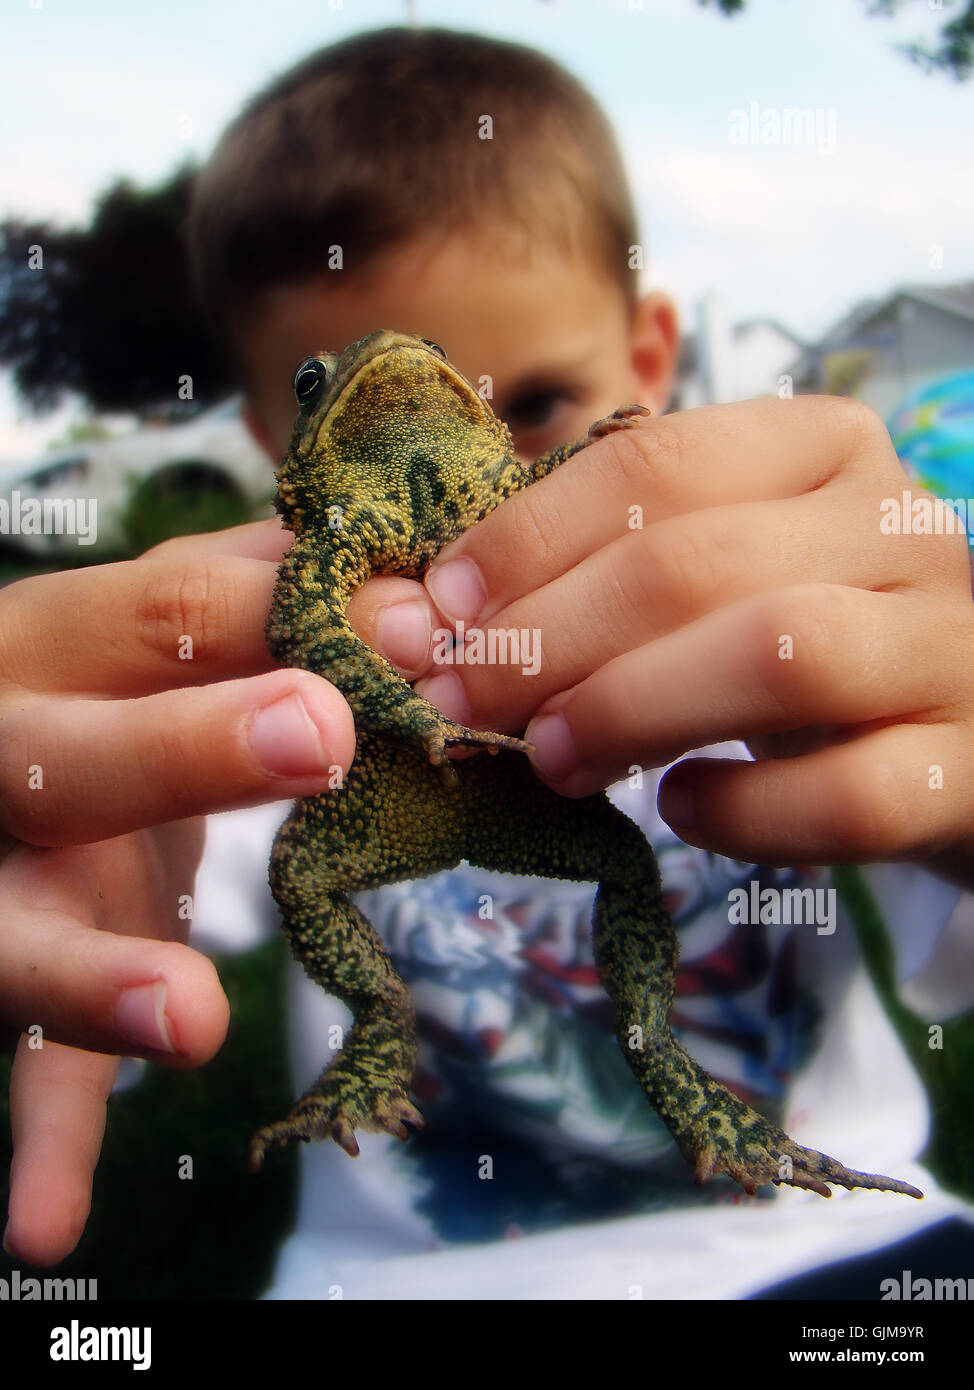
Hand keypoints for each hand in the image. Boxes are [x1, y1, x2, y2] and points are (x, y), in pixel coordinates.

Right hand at [0, 520, 353, 1264]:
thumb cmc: (102, 686)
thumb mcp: (154, 630)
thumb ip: (258, 597)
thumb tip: (421, 575)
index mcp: (57, 642)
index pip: (167, 610)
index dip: (292, 616)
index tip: (429, 630)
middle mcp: (8, 756)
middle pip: (77, 755)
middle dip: (192, 747)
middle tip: (323, 735)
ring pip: (22, 932)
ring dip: (94, 976)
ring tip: (188, 1015)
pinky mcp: (1, 970)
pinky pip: (19, 1072)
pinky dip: (35, 1146)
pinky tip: (46, 1231)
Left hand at [350, 396, 973, 877]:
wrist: (964, 727)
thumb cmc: (804, 637)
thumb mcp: (714, 577)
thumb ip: (586, 577)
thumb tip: (402, 617)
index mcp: (821, 449)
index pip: (653, 462)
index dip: (525, 539)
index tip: (438, 612)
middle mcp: (901, 525)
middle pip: (697, 562)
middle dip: (549, 638)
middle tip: (457, 705)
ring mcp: (949, 646)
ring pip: (780, 654)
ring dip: (633, 708)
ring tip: (553, 757)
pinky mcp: (967, 769)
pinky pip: (849, 794)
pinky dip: (742, 813)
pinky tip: (681, 812)